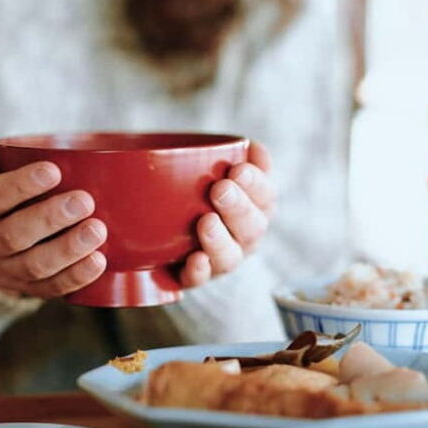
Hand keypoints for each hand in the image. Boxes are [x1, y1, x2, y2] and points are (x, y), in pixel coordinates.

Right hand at [0, 142, 106, 297]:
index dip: (20, 186)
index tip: (54, 171)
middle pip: (13, 235)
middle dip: (51, 218)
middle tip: (84, 201)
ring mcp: (2, 272)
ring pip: (34, 266)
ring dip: (68, 249)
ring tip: (97, 230)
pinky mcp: (25, 289)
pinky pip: (50, 288)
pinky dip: (76, 277)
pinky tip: (98, 261)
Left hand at [180, 141, 275, 286]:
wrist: (161, 225)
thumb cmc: (196, 189)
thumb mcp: (213, 168)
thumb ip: (234, 156)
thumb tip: (255, 147)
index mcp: (254, 207)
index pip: (266, 197)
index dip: (256, 183)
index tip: (238, 169)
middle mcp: (243, 238)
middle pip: (251, 228)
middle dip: (238, 208)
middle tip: (220, 189)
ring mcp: (220, 260)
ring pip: (229, 258)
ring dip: (219, 240)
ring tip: (206, 222)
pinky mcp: (193, 278)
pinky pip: (198, 280)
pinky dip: (198, 271)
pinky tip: (195, 259)